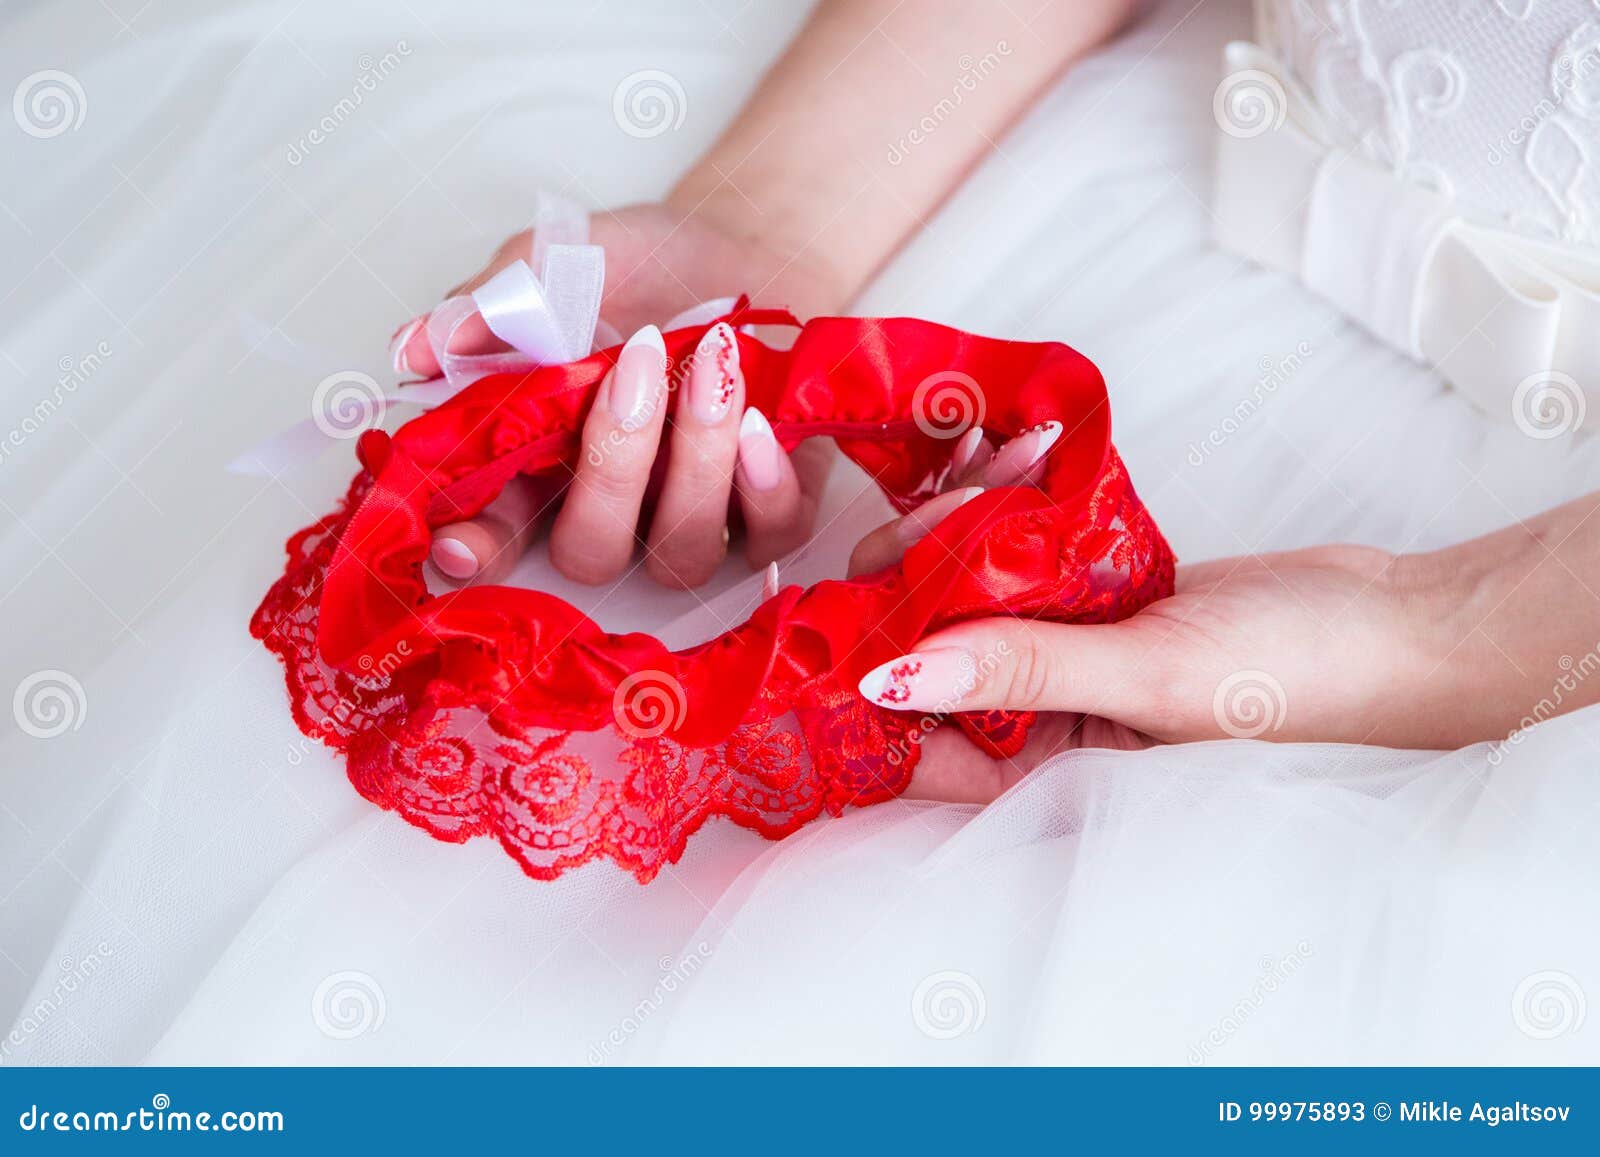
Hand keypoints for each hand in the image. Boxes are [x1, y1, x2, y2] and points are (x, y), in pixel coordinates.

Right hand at [397, 202, 844, 588]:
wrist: (751, 248)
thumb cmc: (648, 267)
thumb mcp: (565, 264)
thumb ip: (495, 305)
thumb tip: (415, 347)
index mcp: (543, 463)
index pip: (495, 531)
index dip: (476, 547)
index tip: (460, 542)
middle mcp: (614, 508)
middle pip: (591, 553)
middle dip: (611, 472)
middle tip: (637, 371)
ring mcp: (693, 519)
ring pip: (681, 553)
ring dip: (695, 464)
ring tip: (712, 367)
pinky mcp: (775, 511)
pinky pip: (770, 535)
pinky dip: (765, 488)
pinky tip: (758, 424)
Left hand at [860, 489, 1456, 802]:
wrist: (1402, 622)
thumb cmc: (1293, 680)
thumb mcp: (1149, 679)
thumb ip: (1021, 672)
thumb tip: (890, 681)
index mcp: (1048, 773)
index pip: (921, 742)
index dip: (861, 684)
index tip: (820, 617)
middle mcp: (1047, 718)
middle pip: (938, 651)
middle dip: (914, 584)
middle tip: (910, 521)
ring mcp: (1073, 649)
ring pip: (978, 590)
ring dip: (967, 529)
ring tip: (981, 470)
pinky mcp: (1101, 592)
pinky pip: (1032, 550)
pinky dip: (1021, 507)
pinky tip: (1012, 457)